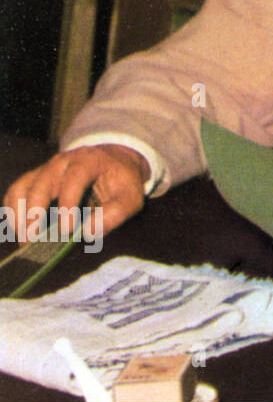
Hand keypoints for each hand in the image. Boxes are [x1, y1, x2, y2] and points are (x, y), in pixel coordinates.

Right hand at [3, 144, 148, 241]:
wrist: (114, 162)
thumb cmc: (122, 182)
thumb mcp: (131, 197)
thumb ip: (115, 214)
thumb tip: (88, 233)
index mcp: (88, 161)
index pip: (74, 180)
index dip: (68, 205)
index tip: (65, 231)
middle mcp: (62, 162)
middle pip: (41, 184)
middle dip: (35, 213)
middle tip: (34, 240)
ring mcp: (45, 169)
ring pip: (23, 188)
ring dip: (19, 214)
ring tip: (25, 239)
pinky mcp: (35, 179)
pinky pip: (16, 192)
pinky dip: (14, 211)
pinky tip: (20, 230)